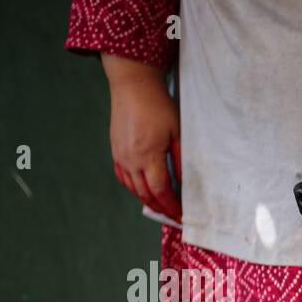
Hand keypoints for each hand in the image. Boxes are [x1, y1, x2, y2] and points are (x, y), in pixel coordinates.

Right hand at [102, 54, 180, 222]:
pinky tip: (145, 190)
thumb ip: (181, 161)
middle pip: (146, 194)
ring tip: (163, 207)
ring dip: (148, 200)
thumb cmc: (158, 106)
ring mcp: (120, 155)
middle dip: (162, 208)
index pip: (161, 191)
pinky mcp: (115, 150)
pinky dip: (134, 188)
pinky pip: (123, 177)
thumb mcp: (178, 133)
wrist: (133, 85)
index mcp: (148, 156)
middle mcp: (130, 159)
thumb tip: (186, 185)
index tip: (182, 216)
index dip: (172, 207)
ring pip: (133, 188)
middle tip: (175, 216)